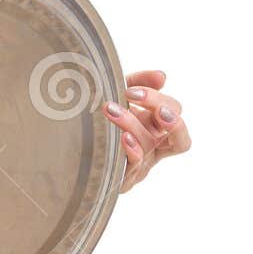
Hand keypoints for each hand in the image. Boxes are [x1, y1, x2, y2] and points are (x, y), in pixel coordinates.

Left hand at [100, 68, 192, 192]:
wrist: (71, 144)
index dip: (159, 100)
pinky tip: (122, 138)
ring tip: (110, 109)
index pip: (174, 111)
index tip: (131, 91)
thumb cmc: (101, 117)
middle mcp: (155, 147)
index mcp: (157, 126)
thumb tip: (162, 76)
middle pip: (180, 138)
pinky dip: (132, 150)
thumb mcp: (118, 94)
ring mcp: (142, 164)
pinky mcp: (125, 177)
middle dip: (170, 120)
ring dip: (132, 124)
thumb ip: (140, 82)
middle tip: (152, 107)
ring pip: (150, 146)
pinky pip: (136, 166)